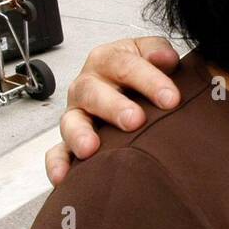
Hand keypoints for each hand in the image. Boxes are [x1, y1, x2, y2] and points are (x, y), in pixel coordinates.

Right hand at [45, 37, 182, 185]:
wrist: (133, 90)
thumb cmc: (143, 74)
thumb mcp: (151, 54)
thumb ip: (158, 51)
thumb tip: (166, 58)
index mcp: (108, 60)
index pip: (125, 65)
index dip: (148, 80)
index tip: (171, 98)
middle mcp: (88, 85)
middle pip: (93, 92)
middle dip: (114, 107)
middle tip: (134, 121)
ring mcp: (77, 114)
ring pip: (71, 122)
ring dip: (80, 134)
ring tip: (91, 148)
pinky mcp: (70, 141)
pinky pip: (57, 152)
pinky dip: (58, 164)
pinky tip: (64, 177)